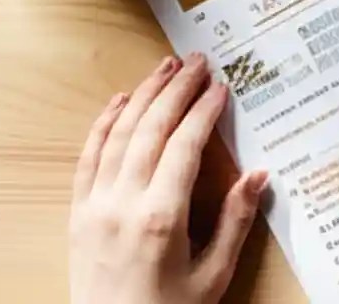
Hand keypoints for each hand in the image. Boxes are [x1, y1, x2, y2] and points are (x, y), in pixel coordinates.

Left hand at [69, 53, 267, 303]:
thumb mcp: (213, 276)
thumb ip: (235, 222)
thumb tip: (259, 175)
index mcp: (161, 217)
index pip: (184, 146)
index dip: (203, 111)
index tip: (220, 87)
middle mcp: (123, 203)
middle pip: (151, 129)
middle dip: (176, 90)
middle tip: (198, 62)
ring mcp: (95, 205)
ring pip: (119, 134)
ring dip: (143, 95)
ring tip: (165, 68)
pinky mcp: (78, 213)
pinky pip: (89, 156)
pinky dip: (104, 123)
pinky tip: (119, 101)